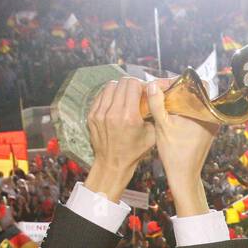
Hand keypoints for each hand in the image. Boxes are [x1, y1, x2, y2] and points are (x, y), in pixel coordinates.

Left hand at [84, 78, 154, 202]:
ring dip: (119, 88)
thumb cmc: (134, 151)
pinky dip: (109, 95)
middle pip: (122, 82)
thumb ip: (154, 114)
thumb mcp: (152, 135)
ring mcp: (100, 113)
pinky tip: (114, 103)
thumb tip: (155, 96)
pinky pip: (101, 95)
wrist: (112, 164)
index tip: (143, 91)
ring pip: (110, 86)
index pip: (133, 84)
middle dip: (131, 85)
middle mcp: (113, 113)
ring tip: (124, 97)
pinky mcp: (91, 115)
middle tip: (135, 92)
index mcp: (129, 116)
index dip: (141, 85)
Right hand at [144, 78, 218, 216]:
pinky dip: (186, 110)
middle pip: (197, 91)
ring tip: (165, 103)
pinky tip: (172, 114)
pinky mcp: (208, 130)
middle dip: (180, 90)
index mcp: (204, 111)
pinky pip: (198, 112)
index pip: (198, 83)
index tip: (165, 86)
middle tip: (163, 94)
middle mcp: (212, 115)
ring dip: (182, 100)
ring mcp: (212, 123)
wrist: (184, 175)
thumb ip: (157, 104)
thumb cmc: (174, 153)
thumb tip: (151, 84)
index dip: (181, 81)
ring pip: (197, 102)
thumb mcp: (162, 126)